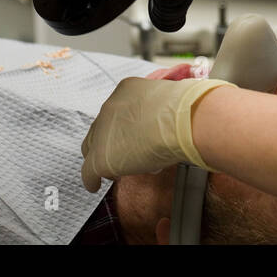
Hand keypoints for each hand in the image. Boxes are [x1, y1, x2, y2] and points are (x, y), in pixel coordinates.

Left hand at [80, 77, 234, 190]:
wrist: (182, 120)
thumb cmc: (186, 110)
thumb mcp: (170, 99)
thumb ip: (161, 108)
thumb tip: (168, 120)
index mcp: (126, 90)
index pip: (116, 111)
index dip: (121, 127)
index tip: (130, 136)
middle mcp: (110, 107)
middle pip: (99, 128)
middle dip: (107, 141)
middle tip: (120, 153)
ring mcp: (102, 132)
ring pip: (92, 148)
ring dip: (102, 158)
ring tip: (113, 169)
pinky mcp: (101, 157)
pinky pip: (89, 172)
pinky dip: (91, 180)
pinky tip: (94, 186)